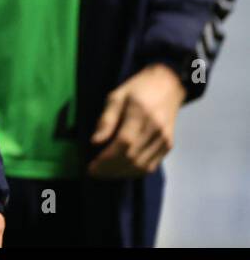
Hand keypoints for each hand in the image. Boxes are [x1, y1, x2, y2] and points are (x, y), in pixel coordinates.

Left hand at [87, 63, 186, 178]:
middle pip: (132, 158)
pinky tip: (120, 171)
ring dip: (121, 174)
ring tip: (104, 173)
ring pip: (142, 166)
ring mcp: (165, 139)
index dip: (106, 158)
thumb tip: (95, 142)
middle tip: (94, 172)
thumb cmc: (138, 88)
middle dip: (110, 169)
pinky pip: (151, 166)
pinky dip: (134, 172)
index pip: (123, 143)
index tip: (91, 166)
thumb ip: (106, 119)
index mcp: (140, 113)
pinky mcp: (168, 145)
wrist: (168, 85)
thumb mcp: (116, 96)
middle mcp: (156, 129)